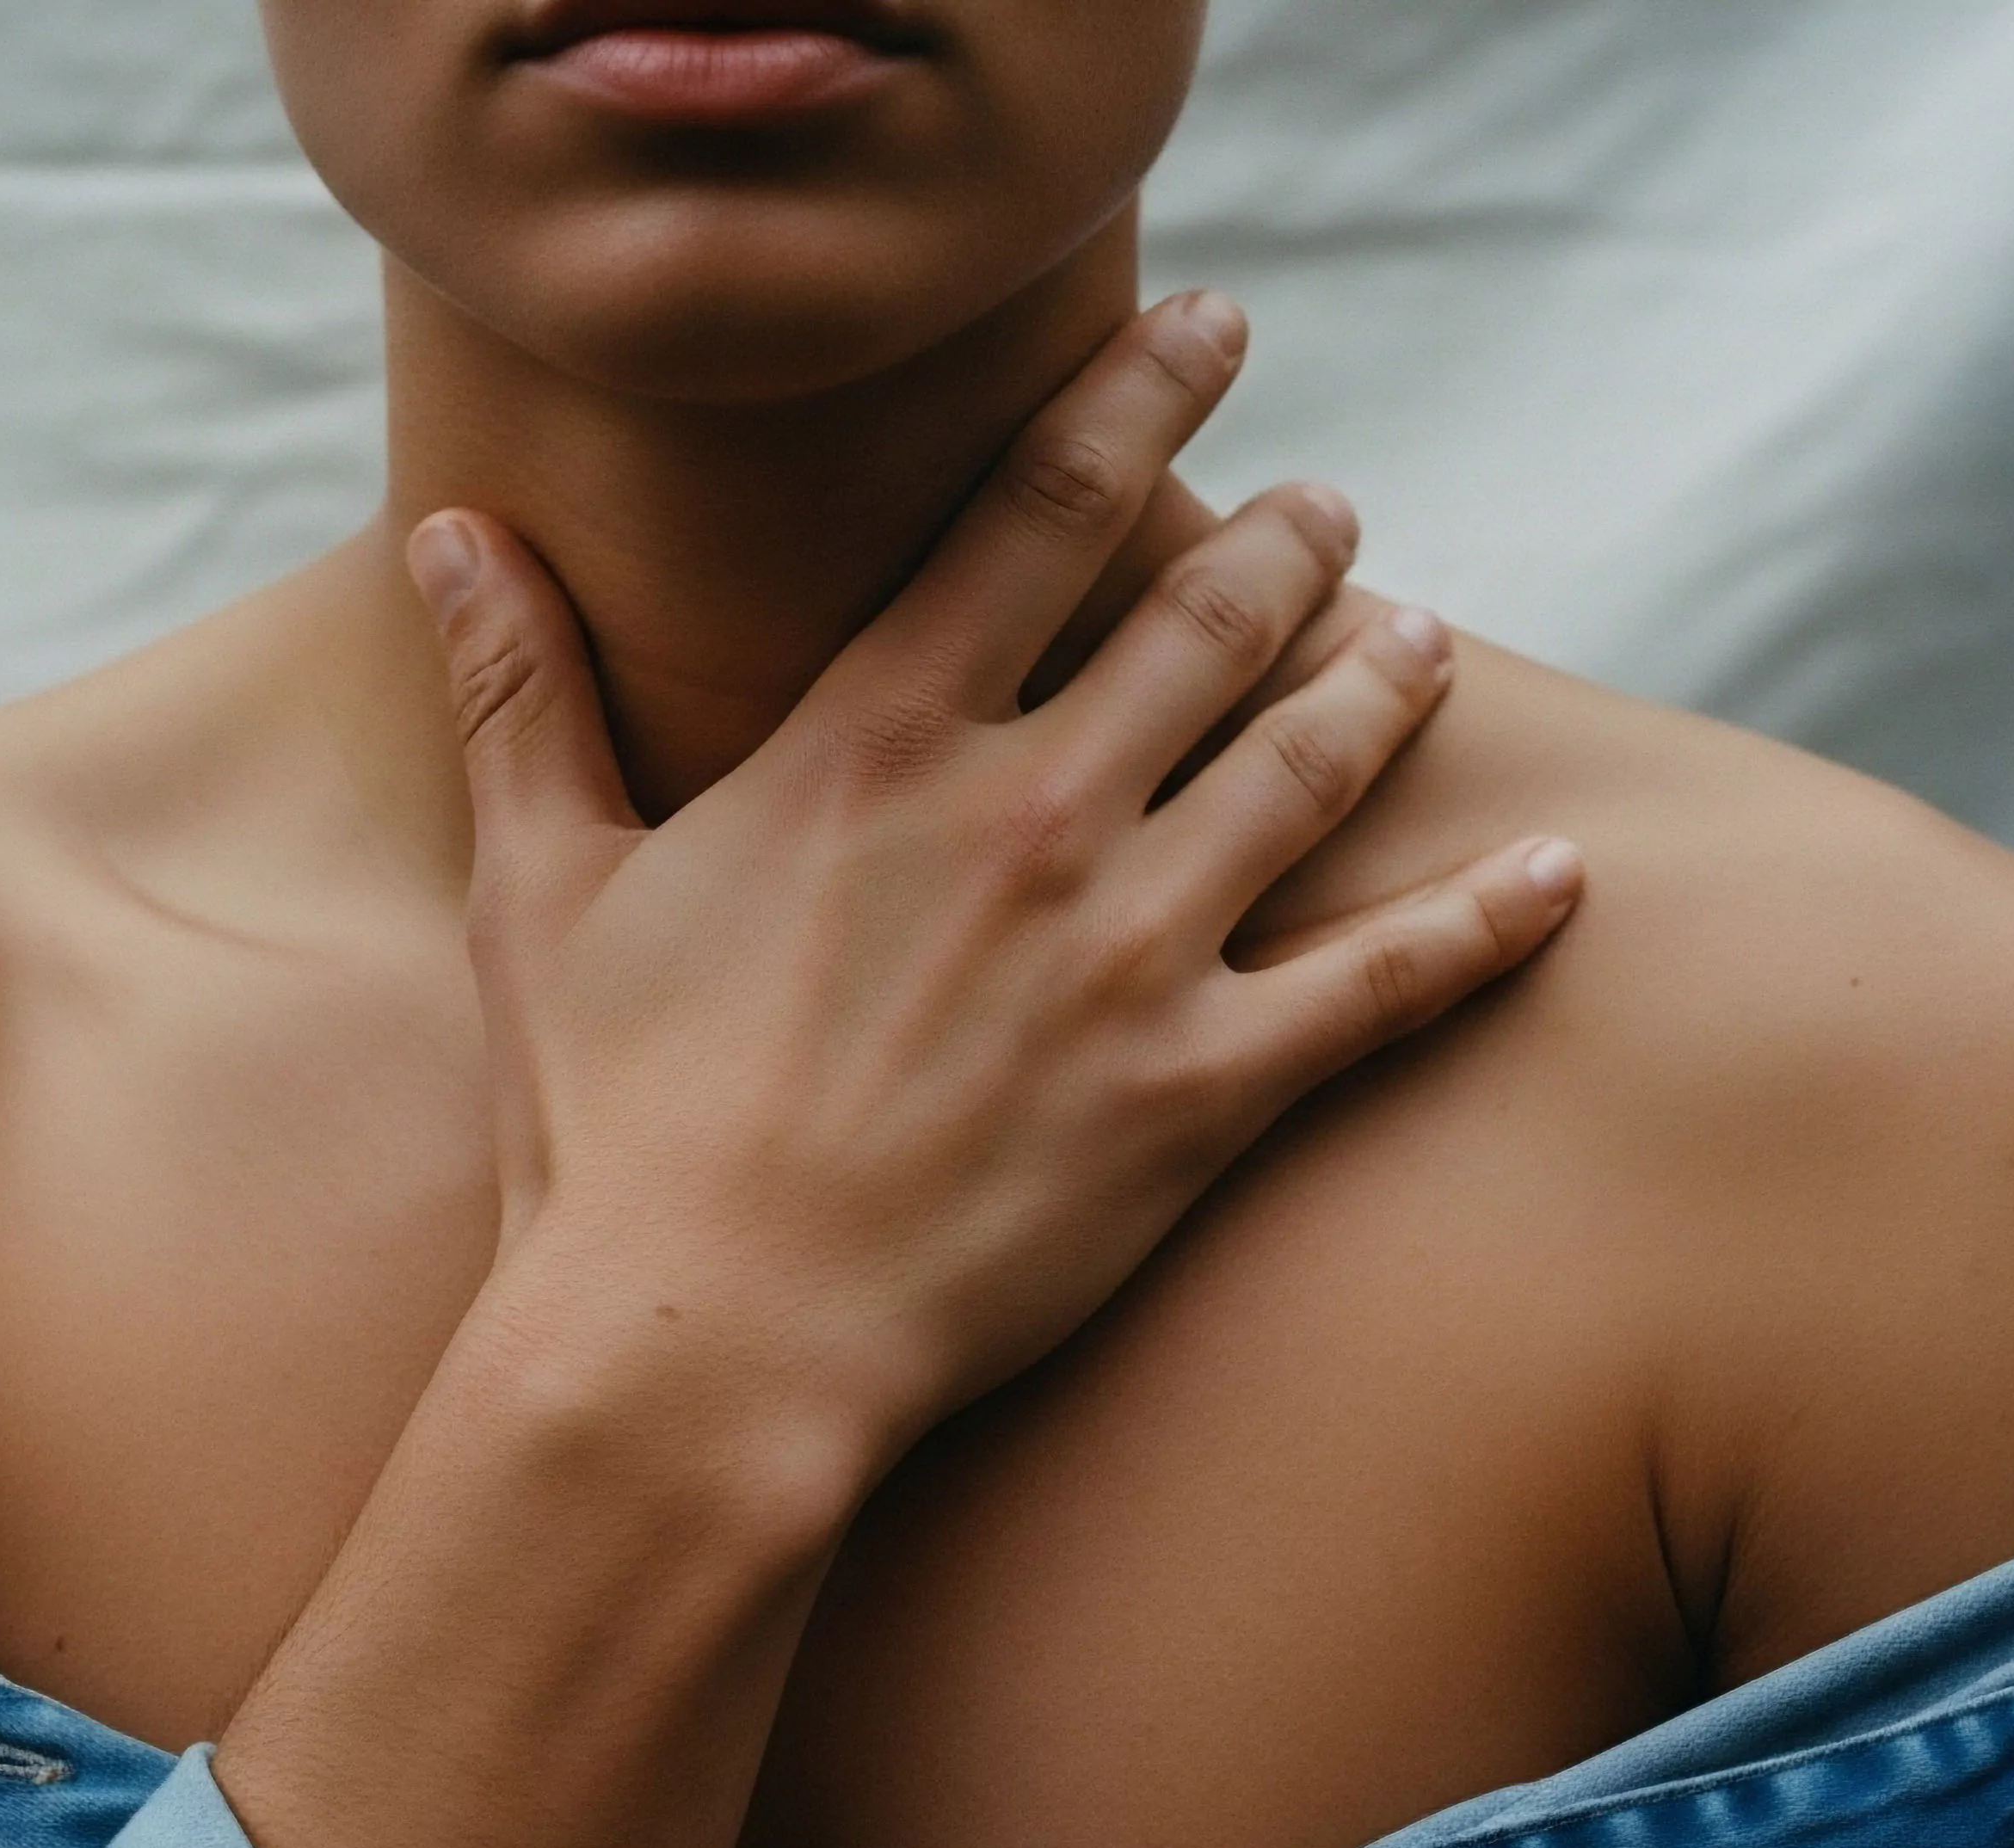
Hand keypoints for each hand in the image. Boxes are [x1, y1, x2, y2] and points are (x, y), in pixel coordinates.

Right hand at [409, 291, 1583, 1448]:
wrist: (703, 1346)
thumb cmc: (610, 1123)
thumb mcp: (538, 887)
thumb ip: (523, 693)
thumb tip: (452, 532)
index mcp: (879, 743)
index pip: (1044, 512)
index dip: (1146, 398)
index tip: (1218, 335)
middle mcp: (1030, 814)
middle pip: (1212, 622)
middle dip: (1291, 544)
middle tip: (1334, 511)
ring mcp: (1131, 952)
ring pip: (1310, 767)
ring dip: (1384, 683)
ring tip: (1428, 631)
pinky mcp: (1200, 1093)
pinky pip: (1384, 988)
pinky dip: (1484, 925)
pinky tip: (1561, 875)